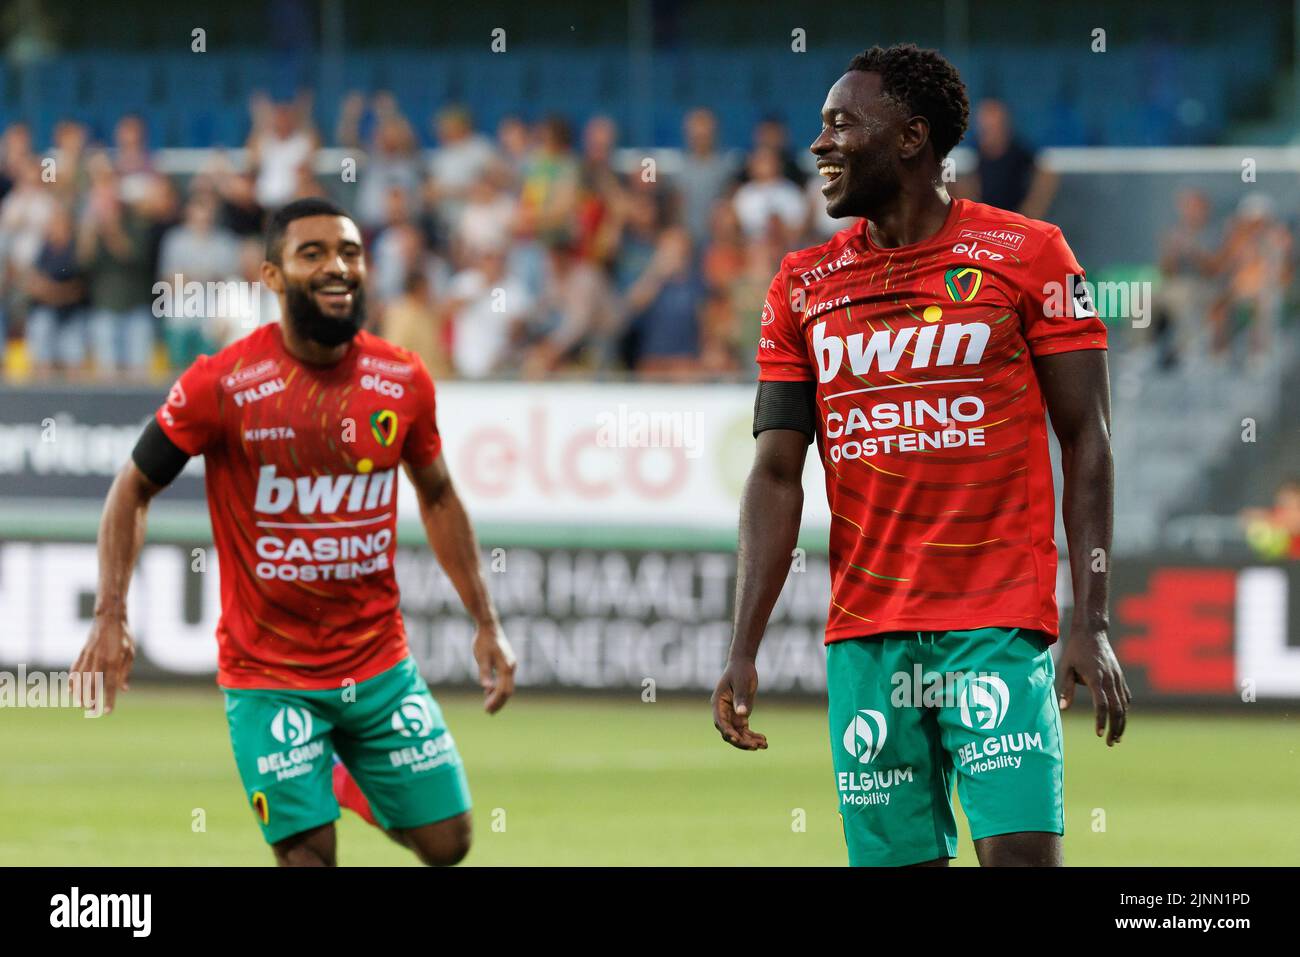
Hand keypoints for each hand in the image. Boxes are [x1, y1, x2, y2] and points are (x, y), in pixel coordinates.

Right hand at [72, 615, 135, 715]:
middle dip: (92, 699)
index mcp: (114, 660)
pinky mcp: (82, 652)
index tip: (107, 712)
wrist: (109, 617)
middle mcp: (99, 660)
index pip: (111, 684)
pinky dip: (72, 680)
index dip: (109, 699)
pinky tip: (71, 690)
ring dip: (80, 693)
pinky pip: (75, 669)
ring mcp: (89, 656)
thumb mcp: (130, 652)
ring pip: (82, 679)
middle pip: (93, 684)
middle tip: (92, 711)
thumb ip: (125, 672)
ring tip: (81, 704)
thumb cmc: (124, 635)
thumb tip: (123, 689)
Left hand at [472, 623, 516, 714]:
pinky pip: (505, 680)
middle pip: (508, 691)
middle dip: (499, 702)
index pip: (503, 690)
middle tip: (488, 712)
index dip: (495, 701)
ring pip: (508, 686)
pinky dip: (499, 688)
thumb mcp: (481, 658)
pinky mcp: (507, 662)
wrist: (489, 626)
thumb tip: (487, 688)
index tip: (487, 710)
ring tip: (488, 706)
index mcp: (506, 666)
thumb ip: (485, 673)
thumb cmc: (484, 641)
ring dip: (499, 697)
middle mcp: (511, 666)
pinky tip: (489, 692)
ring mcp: (510, 664)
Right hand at [711, 657, 767, 750]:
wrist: (743, 665)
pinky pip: (745, 731)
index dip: (728, 732)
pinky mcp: (740, 716)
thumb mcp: (742, 683)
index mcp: (718, 704)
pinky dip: (753, 737)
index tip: (737, 739)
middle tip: (755, 746)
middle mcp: (723, 712)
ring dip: (749, 741)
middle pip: (729, 732)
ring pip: (738, 734)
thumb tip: (742, 714)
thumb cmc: (740, 671)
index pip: (720, 722)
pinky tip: (764, 741)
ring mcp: (732, 715)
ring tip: (764, 745)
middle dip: (741, 741)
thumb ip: (741, 698)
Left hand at [1055, 629, 1130, 745]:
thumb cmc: (1075, 650)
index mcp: (1096, 678)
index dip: (1101, 720)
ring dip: (1122, 723)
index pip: (1102, 704)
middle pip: (1118, 709)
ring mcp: (1118, 678)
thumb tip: (1063, 708)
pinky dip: (1124, 711)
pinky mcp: (1120, 677)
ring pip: (1124, 705)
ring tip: (1116, 739)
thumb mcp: (1066, 667)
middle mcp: (1110, 680)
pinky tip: (1121, 721)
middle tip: (1109, 743)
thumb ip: (1066, 688)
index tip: (1098, 734)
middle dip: (1115, 728)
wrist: (1092, 632)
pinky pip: (1126, 697)